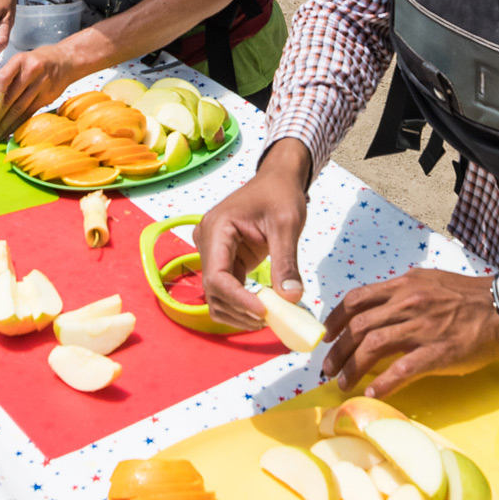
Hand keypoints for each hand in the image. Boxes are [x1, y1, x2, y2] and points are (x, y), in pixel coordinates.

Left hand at [0, 42, 79, 137]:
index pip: (2, 80)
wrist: (66, 60)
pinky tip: (10, 131)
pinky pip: (30, 113)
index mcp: (20, 60)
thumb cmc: (39, 60)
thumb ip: (7, 77)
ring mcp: (41, 85)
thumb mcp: (20, 59)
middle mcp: (31, 71)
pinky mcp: (48, 97)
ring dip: (5, 125)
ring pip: (20, 109)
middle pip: (10, 99)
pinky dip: (18, 124)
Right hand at [198, 138, 311, 328]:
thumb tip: (291, 297)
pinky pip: (228, 289)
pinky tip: (264, 309)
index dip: (237, 299)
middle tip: (271, 320)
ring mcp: (214, 252)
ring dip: (239, 312)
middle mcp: (207, 241)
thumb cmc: (279, 193)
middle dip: (240, 309)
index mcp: (217, 228)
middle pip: (214, 290)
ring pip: (218, 295)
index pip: (216, 275)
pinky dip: (243, 304)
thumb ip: (286, 261)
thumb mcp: (287, 224)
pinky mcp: (225, 260)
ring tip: (269, 317)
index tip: (264, 312)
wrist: (277, 180)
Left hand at [321, 269, 498, 396]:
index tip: (327, 337)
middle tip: (328, 369)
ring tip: (343, 384)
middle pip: (358, 326)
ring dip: (352, 368)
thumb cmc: (466, 296)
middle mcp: (407, 303)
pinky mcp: (438, 351)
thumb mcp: (428, 282)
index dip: (336, 320)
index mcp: (403, 286)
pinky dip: (383, 383)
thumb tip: (377, 307)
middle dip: (337, 350)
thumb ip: (401, 293)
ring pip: (373, 346)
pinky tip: (372, 392)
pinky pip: (403, 369)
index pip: (356, 300)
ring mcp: (421, 327)